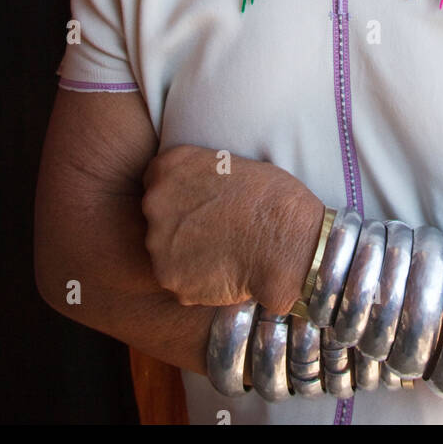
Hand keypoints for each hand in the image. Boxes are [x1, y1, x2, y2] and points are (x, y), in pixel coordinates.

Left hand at [141, 146, 323, 312]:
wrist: (287, 240)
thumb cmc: (272, 198)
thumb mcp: (230, 164)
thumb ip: (199, 176)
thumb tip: (196, 190)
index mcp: (170, 166)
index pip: (156, 178)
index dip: (180, 193)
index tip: (198, 203)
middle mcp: (155, 200)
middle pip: (158, 216)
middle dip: (180, 224)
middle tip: (214, 230)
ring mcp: (158, 241)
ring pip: (166, 250)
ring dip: (187, 254)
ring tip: (222, 253)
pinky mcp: (168, 277)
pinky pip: (178, 279)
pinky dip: (197, 279)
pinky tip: (223, 272)